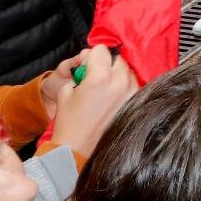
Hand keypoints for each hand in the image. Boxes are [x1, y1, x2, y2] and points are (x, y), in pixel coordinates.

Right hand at [47, 46, 137, 160]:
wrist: (77, 150)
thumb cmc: (68, 121)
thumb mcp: (65, 91)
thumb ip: (79, 72)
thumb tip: (88, 63)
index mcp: (100, 76)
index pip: (101, 50)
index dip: (91, 57)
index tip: (85, 68)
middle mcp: (120, 81)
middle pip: (117, 59)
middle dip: (105, 65)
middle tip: (95, 78)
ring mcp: (131, 92)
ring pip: (127, 71)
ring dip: (117, 75)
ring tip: (104, 90)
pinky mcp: (135, 103)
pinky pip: (133, 85)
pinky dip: (124, 87)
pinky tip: (113, 99)